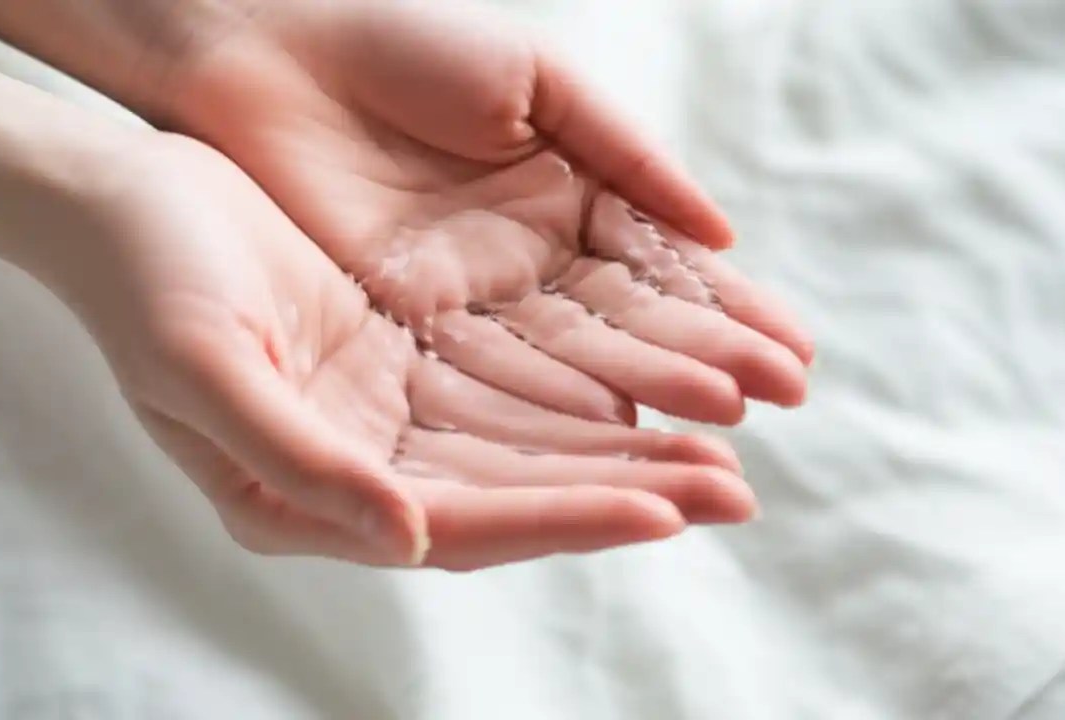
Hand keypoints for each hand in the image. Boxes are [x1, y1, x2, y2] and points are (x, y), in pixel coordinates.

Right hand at [64, 133, 757, 569]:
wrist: (119, 201)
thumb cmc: (141, 282)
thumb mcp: (206, 368)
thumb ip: (301, 462)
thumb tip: (404, 536)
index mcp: (302, 501)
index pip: (463, 526)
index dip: (565, 518)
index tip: (667, 509)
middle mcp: (357, 474)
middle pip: (516, 497)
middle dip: (625, 494)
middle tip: (733, 491)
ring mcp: (383, 421)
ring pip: (527, 449)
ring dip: (621, 450)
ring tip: (719, 451)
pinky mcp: (401, 364)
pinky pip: (509, 391)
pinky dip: (579, 396)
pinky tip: (647, 394)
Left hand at [158, 0, 813, 424]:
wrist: (267, 48)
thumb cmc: (405, 41)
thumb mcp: (540, 82)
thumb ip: (630, 155)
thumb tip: (722, 234)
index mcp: (572, 197)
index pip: (664, 270)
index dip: (727, 312)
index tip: (796, 355)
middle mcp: (531, 263)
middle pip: (630, 328)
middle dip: (707, 365)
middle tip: (781, 407)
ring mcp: (474, 302)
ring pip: (573, 363)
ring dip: (646, 401)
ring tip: (721, 438)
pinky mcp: (411, 329)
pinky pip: (492, 376)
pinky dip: (555, 408)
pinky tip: (620, 435)